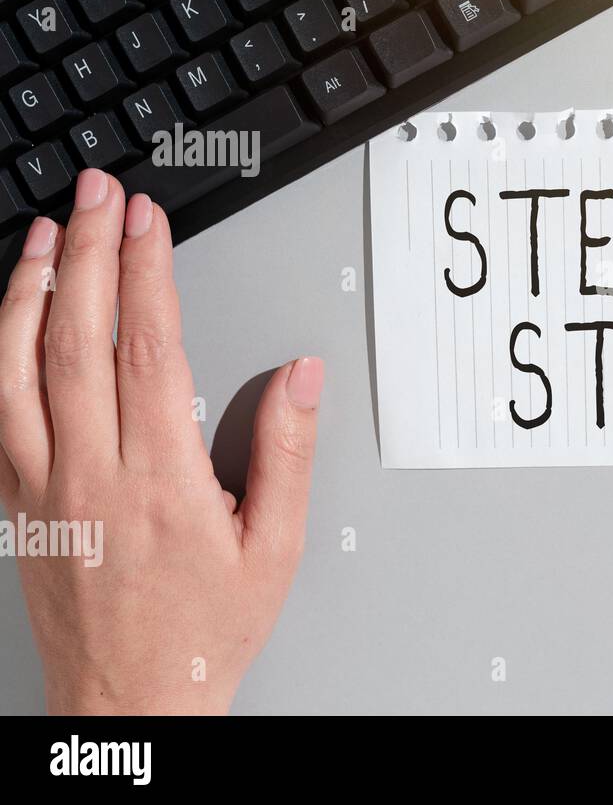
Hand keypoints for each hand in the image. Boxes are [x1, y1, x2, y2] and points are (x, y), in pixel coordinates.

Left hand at [0, 170, 323, 713]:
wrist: (130, 701)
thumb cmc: (204, 627)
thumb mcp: (275, 548)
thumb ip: (286, 453)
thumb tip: (299, 377)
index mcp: (160, 482)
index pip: (145, 350)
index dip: (143, 274)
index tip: (145, 221)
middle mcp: (89, 475)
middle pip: (75, 339)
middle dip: (85, 252)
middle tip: (97, 196)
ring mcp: (40, 485)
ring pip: (16, 365)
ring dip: (28, 287)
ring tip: (45, 231)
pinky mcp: (14, 499)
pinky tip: (10, 310)